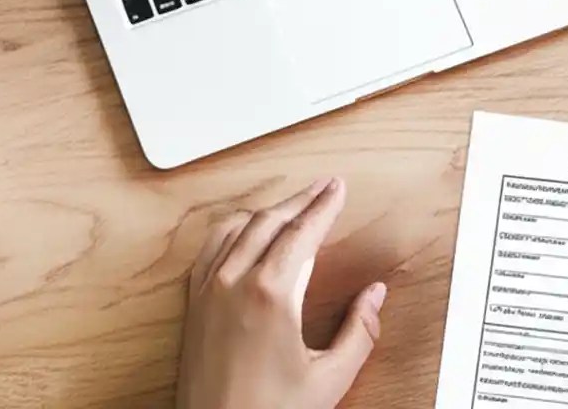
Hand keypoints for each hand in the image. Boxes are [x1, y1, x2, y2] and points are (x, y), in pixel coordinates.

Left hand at [177, 178, 386, 408]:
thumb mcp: (329, 380)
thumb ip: (358, 333)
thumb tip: (374, 297)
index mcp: (271, 295)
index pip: (303, 232)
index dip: (324, 206)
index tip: (337, 190)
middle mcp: (234, 283)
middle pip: (270, 221)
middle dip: (301, 199)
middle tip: (324, 187)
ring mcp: (208, 291)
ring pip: (237, 228)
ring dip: (268, 211)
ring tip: (291, 205)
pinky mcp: (193, 305)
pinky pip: (211, 248)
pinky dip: (233, 229)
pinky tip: (244, 232)